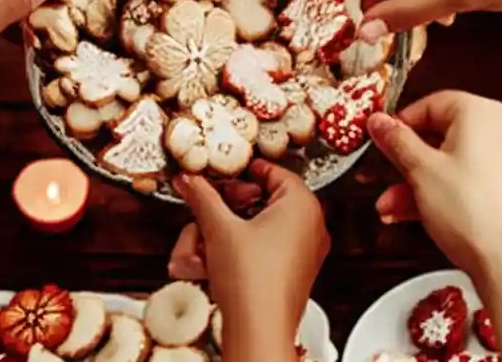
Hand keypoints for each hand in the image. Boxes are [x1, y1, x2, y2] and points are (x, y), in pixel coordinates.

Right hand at [170, 161, 328, 361]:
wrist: (259, 330)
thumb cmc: (253, 283)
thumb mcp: (219, 228)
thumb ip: (202, 197)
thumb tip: (191, 181)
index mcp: (302, 205)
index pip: (273, 171)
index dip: (242, 172)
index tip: (223, 173)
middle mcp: (310, 226)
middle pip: (261, 201)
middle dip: (225, 210)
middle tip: (208, 210)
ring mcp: (302, 252)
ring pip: (256, 229)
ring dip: (223, 235)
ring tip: (202, 246)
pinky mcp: (291, 273)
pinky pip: (260, 251)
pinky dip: (235, 253)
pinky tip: (210, 264)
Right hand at [367, 91, 501, 359]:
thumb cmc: (474, 212)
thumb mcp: (420, 170)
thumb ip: (396, 141)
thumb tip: (380, 122)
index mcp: (480, 114)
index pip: (430, 103)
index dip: (400, 122)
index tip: (380, 136)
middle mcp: (495, 134)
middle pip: (436, 136)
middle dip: (403, 161)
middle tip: (383, 171)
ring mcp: (499, 165)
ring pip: (444, 165)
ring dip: (412, 184)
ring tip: (389, 206)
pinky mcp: (499, 193)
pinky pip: (458, 185)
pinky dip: (432, 196)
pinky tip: (408, 215)